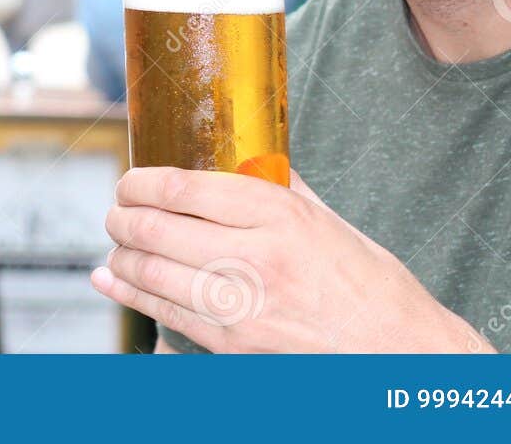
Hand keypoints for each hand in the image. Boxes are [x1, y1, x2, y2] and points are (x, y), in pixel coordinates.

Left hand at [91, 166, 493, 352]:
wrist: (398, 353)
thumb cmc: (371, 284)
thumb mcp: (327, 220)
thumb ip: (280, 187)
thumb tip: (243, 157)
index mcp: (279, 214)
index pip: (186, 187)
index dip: (142, 182)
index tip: (130, 180)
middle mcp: (256, 256)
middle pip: (159, 227)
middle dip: (122, 216)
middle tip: (115, 210)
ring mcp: (242, 305)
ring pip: (154, 271)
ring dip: (122, 254)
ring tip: (115, 243)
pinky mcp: (234, 345)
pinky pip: (166, 313)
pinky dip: (131, 293)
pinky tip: (112, 279)